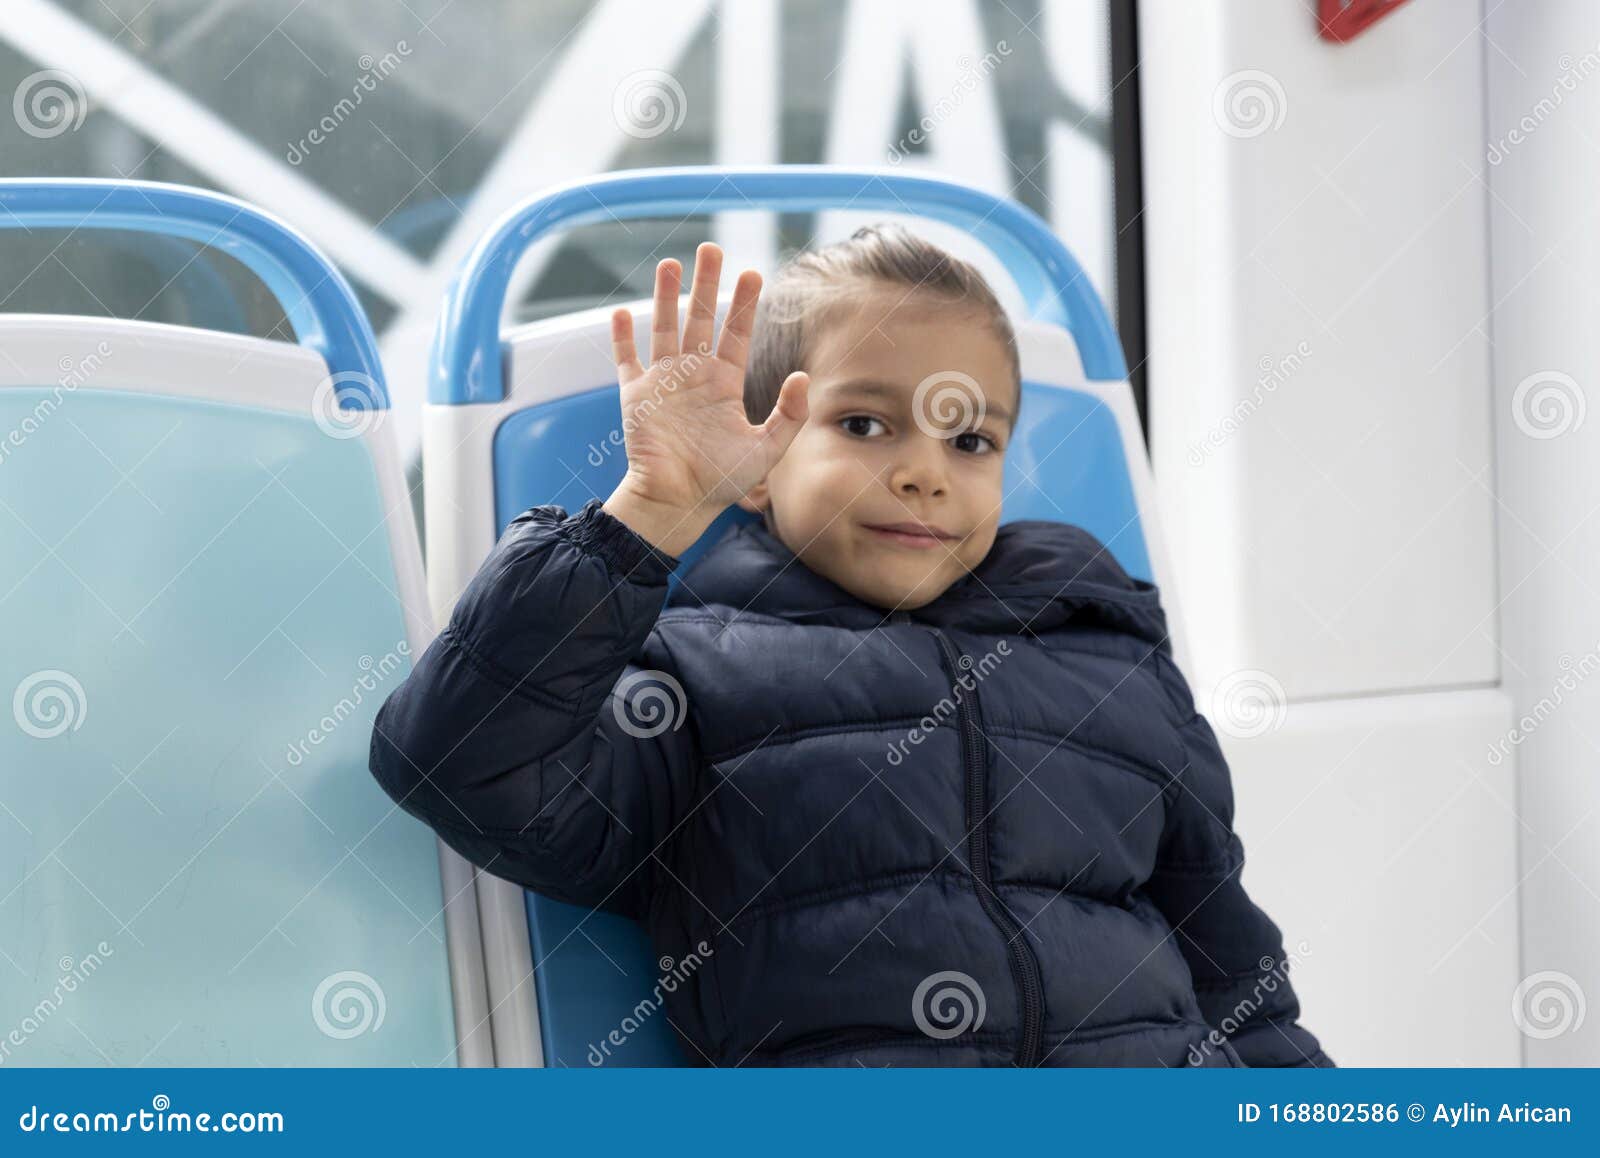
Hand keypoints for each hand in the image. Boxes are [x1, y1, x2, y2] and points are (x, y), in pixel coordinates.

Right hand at [603, 243, 808, 556]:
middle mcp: (695, 375)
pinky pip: (626, 359)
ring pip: (665, 328)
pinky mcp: (636, 395)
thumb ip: (788, 415)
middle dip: (707, 284)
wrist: (678, 502)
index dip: (745, 304)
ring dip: (667, 296)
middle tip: (712, 248)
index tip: (753, 273)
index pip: (737, 334)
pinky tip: (622, 311)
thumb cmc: (722, 481)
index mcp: (725, 384)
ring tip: (671, 263)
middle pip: (701, 318)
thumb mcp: (766, 450)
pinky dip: (622, 337)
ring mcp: (664, 382)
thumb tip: (804, 376)